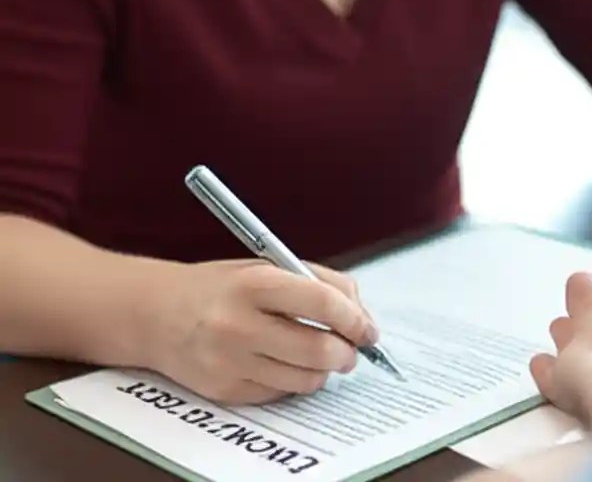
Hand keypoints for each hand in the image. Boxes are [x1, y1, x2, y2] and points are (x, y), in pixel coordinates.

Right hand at [145, 260, 376, 404]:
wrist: (155, 313)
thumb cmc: (222, 288)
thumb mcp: (268, 267)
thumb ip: (321, 283)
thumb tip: (361, 316)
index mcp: (255, 283)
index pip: (323, 304)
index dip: (355, 319)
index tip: (367, 329)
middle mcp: (239, 324)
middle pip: (318, 349)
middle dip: (347, 353)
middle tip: (351, 349)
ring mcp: (229, 361)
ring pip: (305, 380)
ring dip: (325, 371)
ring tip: (321, 356)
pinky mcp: (225, 390)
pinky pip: (280, 394)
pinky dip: (295, 382)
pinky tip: (286, 364)